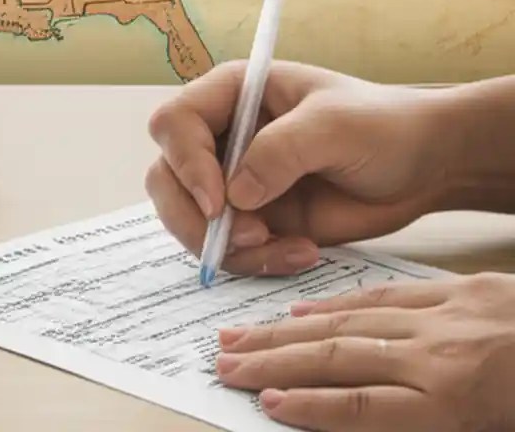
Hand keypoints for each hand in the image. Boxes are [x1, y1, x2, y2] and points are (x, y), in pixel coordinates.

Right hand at [145, 60, 450, 275]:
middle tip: (248, 237)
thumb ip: (281, 151)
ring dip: (227, 246)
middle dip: (196, 217)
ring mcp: (230, 180)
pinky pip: (225, 249)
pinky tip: (302, 252)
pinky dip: (255, 261)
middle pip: (166, 178)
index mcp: (231, 94)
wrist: (423, 168)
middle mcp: (220, 136)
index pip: (174, 123)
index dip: (186, 163)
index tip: (219, 201)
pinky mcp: (249, 219)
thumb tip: (233, 196)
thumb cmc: (383, 126)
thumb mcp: (335, 126)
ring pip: (187, 219)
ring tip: (284, 248)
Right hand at [214, 272, 514, 431]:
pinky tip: (302, 309)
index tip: (264, 403)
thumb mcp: (503, 430)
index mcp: (461, 402)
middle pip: (343, 358)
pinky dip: (335, 302)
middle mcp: (445, 357)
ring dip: (287, 330)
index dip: (312, 407)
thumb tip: (361, 419)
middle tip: (222, 364)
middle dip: (276, 363)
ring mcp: (451, 318)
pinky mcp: (463, 292)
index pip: (368, 407)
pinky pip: (384, 296)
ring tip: (240, 335)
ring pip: (351, 322)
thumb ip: (435, 424)